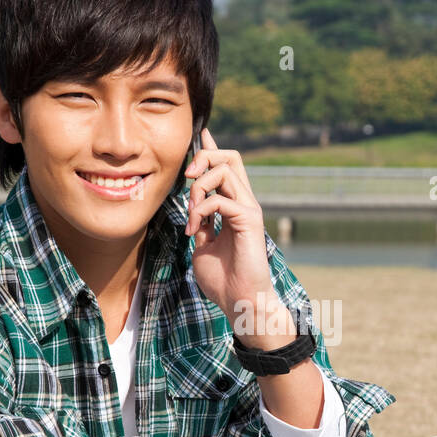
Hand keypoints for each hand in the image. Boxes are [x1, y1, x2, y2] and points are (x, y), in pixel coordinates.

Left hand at [184, 128, 280, 329]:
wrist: (239, 302)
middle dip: (204, 157)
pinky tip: (195, 228)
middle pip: (230, 157)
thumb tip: (192, 212)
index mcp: (233, 207)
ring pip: (227, 168)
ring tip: (191, 213)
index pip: (226, 167)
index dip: (212, 149)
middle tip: (187, 178)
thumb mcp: (202, 247)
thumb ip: (200, 226)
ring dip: (199, 185)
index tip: (201, 134)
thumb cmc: (223, 280)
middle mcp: (244, 203)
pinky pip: (221, 198)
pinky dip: (202, 209)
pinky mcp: (250, 220)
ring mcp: (249, 209)